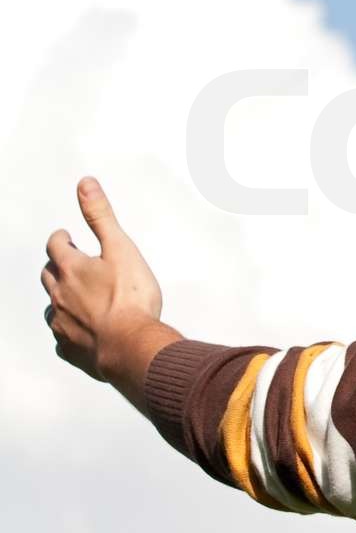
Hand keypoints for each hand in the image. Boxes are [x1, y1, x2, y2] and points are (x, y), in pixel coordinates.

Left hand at [40, 177, 165, 383]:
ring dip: (61, 298)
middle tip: (71, 263)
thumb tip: (85, 185)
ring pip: (52, 306)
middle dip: (58, 266)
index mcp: (71, 269)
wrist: (130, 346)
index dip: (61, 239)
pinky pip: (61, 337)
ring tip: (76, 298)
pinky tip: (80, 331)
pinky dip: (68, 329)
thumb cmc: (130, 299)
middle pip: (49, 275)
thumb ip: (101, 216)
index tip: (66, 236)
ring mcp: (61, 323)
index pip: (56, 245)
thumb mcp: (121, 248)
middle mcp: (59, 295)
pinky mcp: (69, 348)